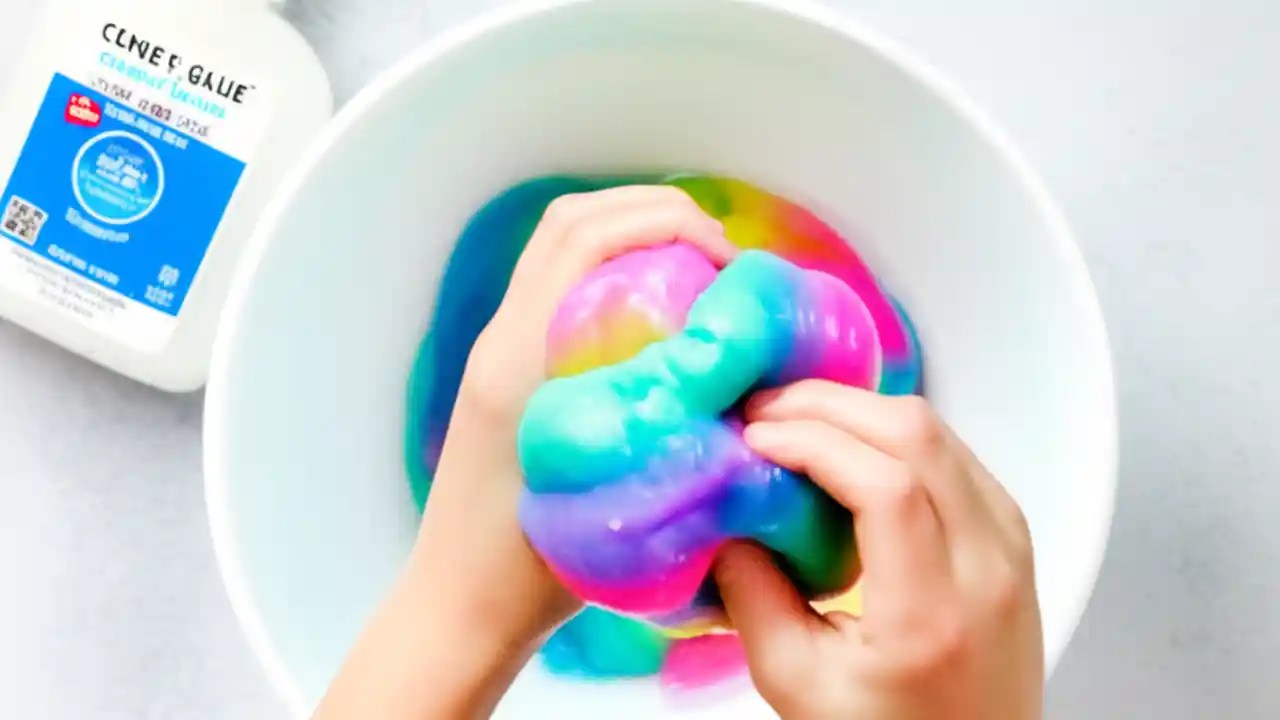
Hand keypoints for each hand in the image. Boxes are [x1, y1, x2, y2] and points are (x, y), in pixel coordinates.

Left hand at [314, 186, 733, 719]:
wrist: (460, 605)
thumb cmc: (534, 575)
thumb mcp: (620, 500)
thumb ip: (673, 428)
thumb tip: (743, 376)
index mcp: (522, 358)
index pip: (589, 238)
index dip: (669, 225)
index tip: (728, 263)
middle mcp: (503, 338)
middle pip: (573, 221)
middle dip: (655, 214)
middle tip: (719, 257)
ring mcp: (496, 349)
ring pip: (560, 245)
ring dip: (630, 234)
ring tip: (695, 271)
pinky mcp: (501, 368)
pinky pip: (557, 284)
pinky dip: (610, 270)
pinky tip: (658, 313)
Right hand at [715, 381, 1042, 719]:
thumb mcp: (797, 685)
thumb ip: (754, 598)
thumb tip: (727, 518)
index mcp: (933, 614)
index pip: (885, 484)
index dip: (813, 440)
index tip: (754, 438)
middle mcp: (989, 569)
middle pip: (918, 437)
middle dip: (829, 405)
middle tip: (764, 412)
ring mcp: (1011, 549)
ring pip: (941, 433)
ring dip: (862, 410)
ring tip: (797, 422)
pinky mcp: (1012, 541)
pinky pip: (956, 456)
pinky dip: (897, 434)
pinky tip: (850, 446)